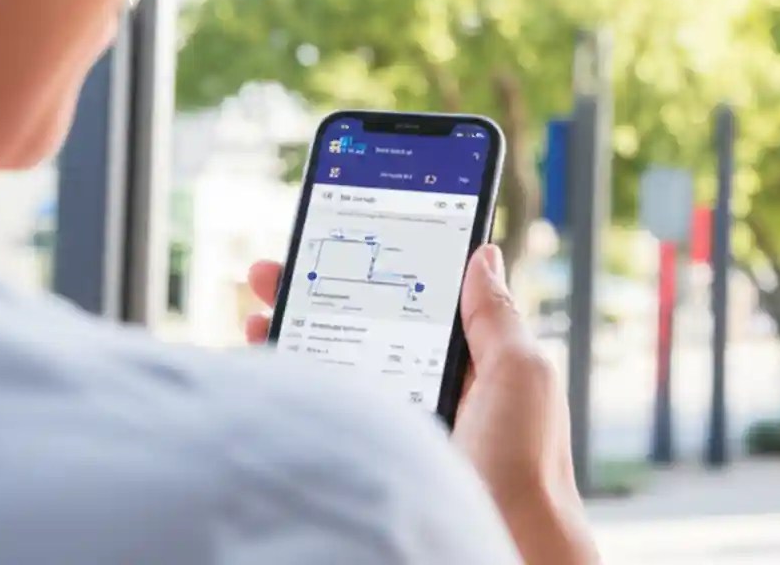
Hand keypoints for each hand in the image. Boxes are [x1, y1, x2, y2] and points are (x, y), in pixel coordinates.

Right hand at [244, 246, 599, 564]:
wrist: (506, 545)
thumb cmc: (525, 466)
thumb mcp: (521, 374)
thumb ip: (497, 316)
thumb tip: (483, 255)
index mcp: (468, 364)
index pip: (409, 302)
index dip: (370, 270)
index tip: (333, 244)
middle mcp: (428, 388)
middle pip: (358, 328)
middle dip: (312, 296)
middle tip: (269, 274)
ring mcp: (394, 424)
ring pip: (333, 368)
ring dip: (291, 336)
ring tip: (254, 314)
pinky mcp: (369, 454)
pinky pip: (325, 414)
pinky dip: (293, 388)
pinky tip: (270, 371)